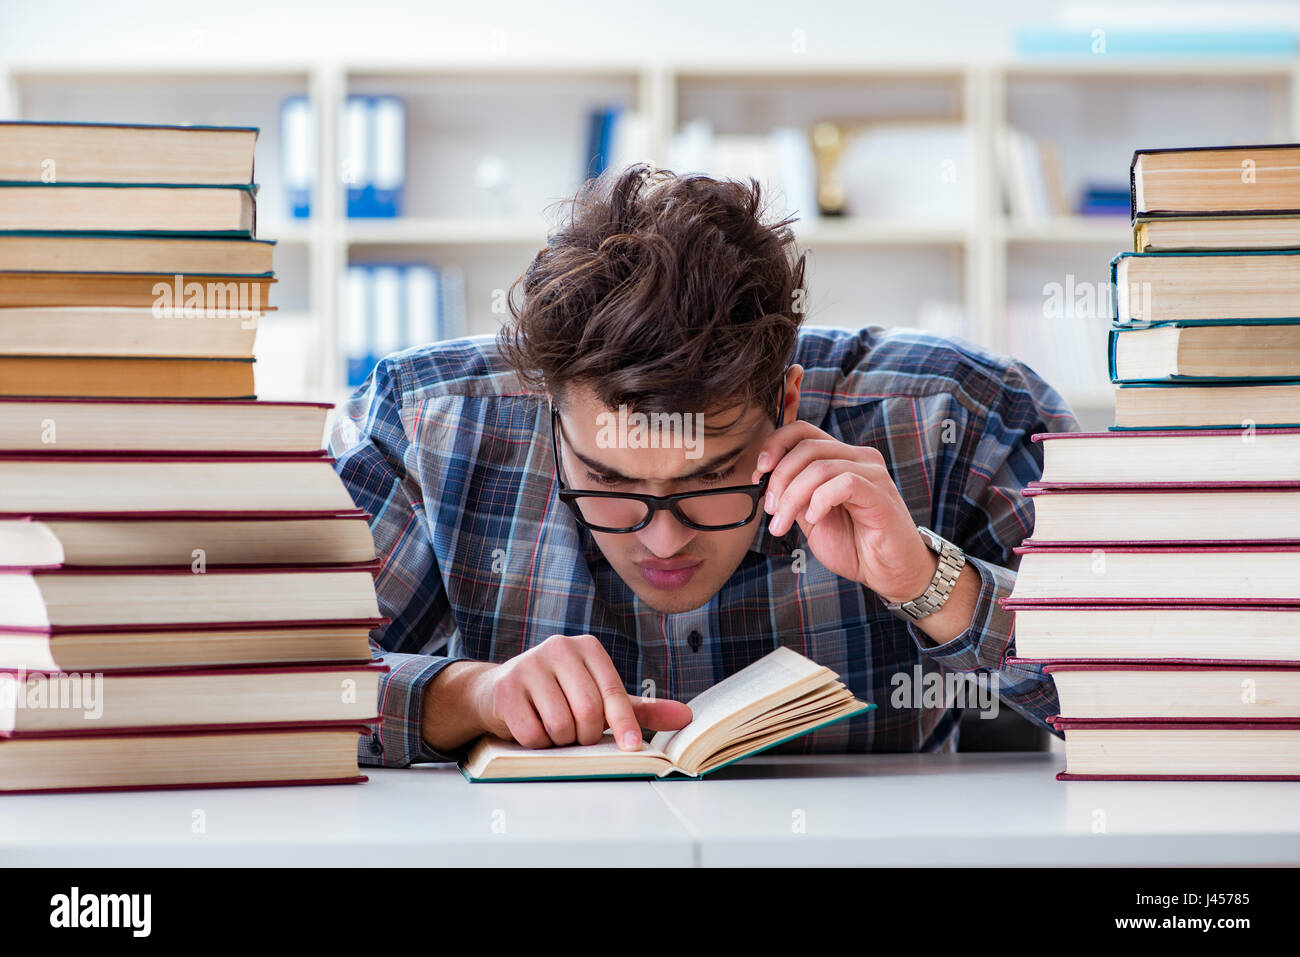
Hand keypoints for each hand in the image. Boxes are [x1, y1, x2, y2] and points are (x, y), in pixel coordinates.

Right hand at [464, 634, 691, 750]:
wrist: (499, 690)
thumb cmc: (558, 695)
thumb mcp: (599, 698)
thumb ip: (639, 709)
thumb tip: (685, 717)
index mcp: (587, 647)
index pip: (613, 691)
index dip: (624, 723)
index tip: (633, 747)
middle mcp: (559, 648)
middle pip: (588, 711)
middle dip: (585, 735)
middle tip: (577, 734)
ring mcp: (529, 665)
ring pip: (560, 725)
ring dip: (560, 741)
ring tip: (554, 730)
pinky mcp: (505, 688)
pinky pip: (532, 733)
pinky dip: (536, 743)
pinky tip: (532, 728)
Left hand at [752, 421, 936, 603]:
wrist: (888, 573)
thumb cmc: (854, 545)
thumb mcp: (811, 516)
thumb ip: (793, 494)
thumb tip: (764, 479)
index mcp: (840, 458)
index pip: (803, 431)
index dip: (775, 445)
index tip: (759, 474)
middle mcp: (858, 458)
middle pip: (806, 447)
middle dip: (779, 478)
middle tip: (770, 510)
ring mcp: (872, 474)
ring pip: (820, 466)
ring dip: (792, 497)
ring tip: (782, 524)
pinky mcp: (880, 494)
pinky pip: (843, 483)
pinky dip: (820, 500)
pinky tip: (815, 519)